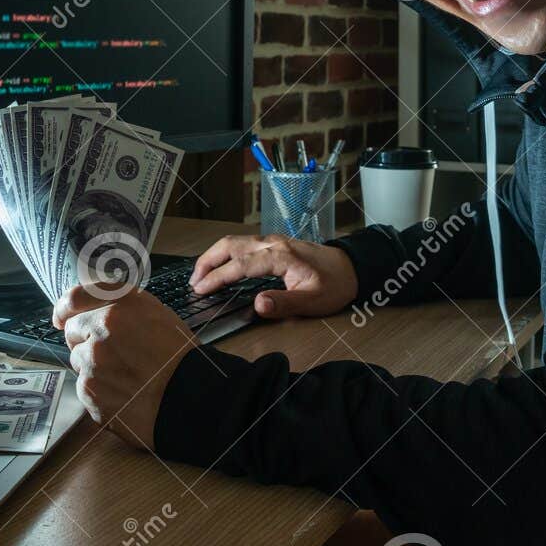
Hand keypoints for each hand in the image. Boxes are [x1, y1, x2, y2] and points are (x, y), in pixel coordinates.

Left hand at [52, 286, 197, 449]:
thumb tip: (94, 309)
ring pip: (79, 362)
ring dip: (94, 367)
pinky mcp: (90, 392)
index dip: (65, 308)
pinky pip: (86, 388)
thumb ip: (121, 307)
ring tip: (126, 375)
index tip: (63, 316)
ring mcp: (92, 363)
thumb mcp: (156, 314)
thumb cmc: (180, 357)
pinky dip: (100, 391)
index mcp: (119, 306)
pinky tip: (124, 392)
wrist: (191, 398)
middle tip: (114, 352)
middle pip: (73, 332)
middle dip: (86, 340)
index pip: (74, 299)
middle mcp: (101, 330)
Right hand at [189, 234, 357, 319]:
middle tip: (193, 282)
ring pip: (235, 241)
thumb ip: (284, 303)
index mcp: (280, 256)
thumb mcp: (313, 301)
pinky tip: (222, 265)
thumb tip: (258, 304)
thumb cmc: (335, 284)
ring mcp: (274, 241)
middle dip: (207, 262)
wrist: (352, 267)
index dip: (217, 277)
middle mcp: (273, 243)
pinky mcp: (275, 244)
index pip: (239, 265)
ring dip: (214, 255)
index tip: (200, 289)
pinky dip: (226, 253)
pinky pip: (243, 243)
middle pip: (230, 245)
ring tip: (201, 275)